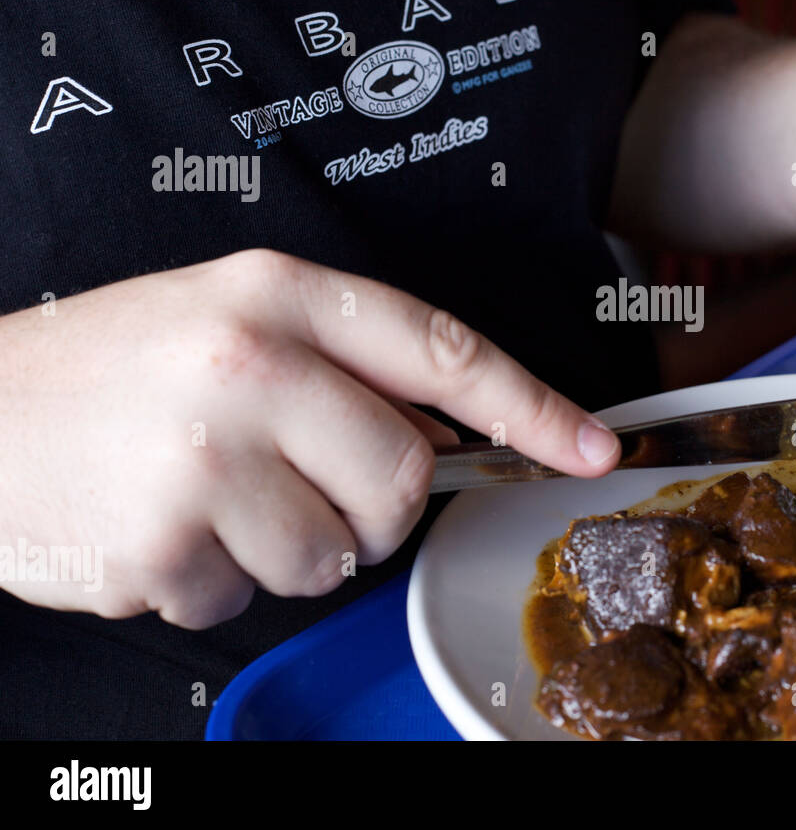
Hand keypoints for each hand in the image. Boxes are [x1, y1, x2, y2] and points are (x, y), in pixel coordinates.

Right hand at [0, 250, 619, 627]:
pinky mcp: (165, 544)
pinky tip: (167, 528)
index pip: (443, 349)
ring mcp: (206, 457)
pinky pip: (250, 597)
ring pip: (334, 554)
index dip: (533, 405)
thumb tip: (446, 430)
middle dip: (373, 506)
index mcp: (277, 294)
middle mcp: (250, 366)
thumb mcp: (229, 316)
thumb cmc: (109, 367)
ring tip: (214, 499)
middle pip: (403, 475)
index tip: (590, 445)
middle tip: (306, 486)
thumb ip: (344, 361)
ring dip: (289, 548)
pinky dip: (219, 580)